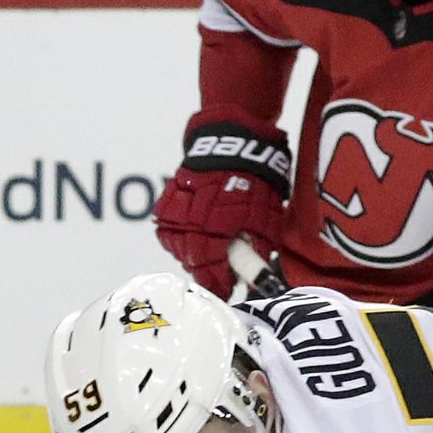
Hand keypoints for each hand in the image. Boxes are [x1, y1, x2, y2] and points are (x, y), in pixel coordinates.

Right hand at [156, 115, 290, 294]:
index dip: (220, 285)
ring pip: (178, 248)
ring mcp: (173, 214)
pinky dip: (182, 235)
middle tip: (222, 272)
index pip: (211, 274)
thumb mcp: (265, 218)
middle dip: (207, 270)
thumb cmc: (254, 179)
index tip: (226, 290)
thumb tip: (256, 275)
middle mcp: (188, 227)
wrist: (231, 142)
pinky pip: (169, 230)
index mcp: (213, 233)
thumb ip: (258, 249)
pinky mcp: (166, 202)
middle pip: (192, 263)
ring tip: (211, 249)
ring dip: (193, 253)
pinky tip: (196, 231)